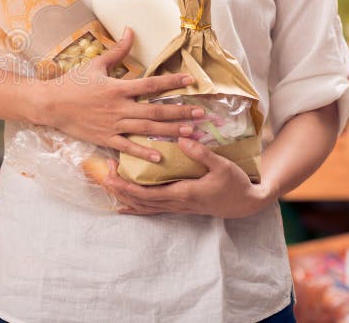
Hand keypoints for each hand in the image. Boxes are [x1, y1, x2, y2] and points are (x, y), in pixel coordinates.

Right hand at [29, 28, 204, 161]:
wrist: (50, 104)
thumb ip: (117, 50)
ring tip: (191, 133)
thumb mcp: (95, 64)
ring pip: (147, 130)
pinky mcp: (105, 138)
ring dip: (170, 131)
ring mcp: (113, 125)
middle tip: (201, 113)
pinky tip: (160, 156)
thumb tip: (130, 29)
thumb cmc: (72, 83)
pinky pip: (127, 147)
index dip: (172, 82)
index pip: (151, 84)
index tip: (191, 81)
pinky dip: (143, 152)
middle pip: (155, 111)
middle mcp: (119, 107)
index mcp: (118, 88)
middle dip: (180, 112)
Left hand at [104, 138, 276, 218]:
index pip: (147, 193)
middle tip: (103, 174)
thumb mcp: (222, 165)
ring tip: (108, 184)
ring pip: (144, 207)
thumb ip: (201, 153)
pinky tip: (122, 205)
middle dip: (119, 189)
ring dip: (124, 197)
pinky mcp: (179, 206)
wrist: (245, 203)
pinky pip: (152, 209)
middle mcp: (176, 203)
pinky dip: (135, 207)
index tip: (112, 173)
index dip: (126, 185)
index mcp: (182, 192)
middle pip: (139, 200)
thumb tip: (181, 138)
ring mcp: (177, 207)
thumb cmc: (234, 183)